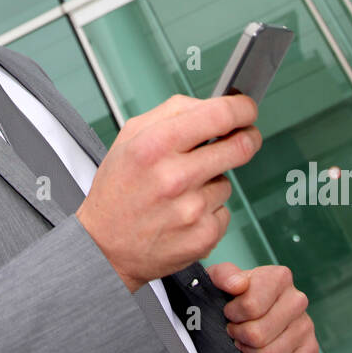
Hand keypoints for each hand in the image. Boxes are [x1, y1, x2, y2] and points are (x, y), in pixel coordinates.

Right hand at [77, 94, 259, 291]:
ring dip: (214, 181)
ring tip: (182, 191)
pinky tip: (184, 213)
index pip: (219, 115)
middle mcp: (174, 177)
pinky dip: (210, 210)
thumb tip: (212, 105)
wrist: (104, 247)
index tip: (247, 109)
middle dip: (247, 138)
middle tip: (242, 138)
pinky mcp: (204, 236)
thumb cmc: (117, 190)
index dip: (243, 109)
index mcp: (154, 145)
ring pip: (228, 182)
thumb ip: (173, 112)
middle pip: (240, 146)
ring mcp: (192, 209)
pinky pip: (224, 211)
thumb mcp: (129, 137)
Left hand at [207, 262, 317, 352]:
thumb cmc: (235, 295)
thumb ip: (223, 275)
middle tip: (237, 329)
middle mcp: (298, 299)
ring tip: (248, 340)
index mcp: (279, 277)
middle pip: (258, 334)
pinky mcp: (311, 347)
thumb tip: (238, 285)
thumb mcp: (221, 278)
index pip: (250, 306)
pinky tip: (262, 351)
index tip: (230, 311)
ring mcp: (306, 325)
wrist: (251, 311)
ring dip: (251, 352)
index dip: (233, 314)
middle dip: (240, 335)